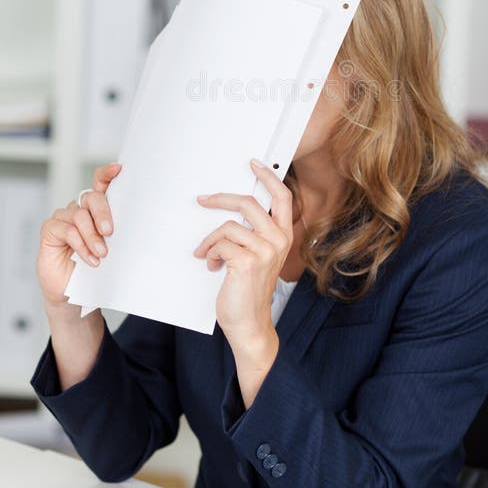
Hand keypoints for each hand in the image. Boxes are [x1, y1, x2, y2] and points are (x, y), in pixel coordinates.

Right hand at [36, 163, 120, 306]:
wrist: (73, 293)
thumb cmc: (94, 268)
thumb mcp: (110, 247)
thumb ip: (114, 232)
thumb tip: (132, 223)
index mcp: (96, 209)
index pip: (100, 184)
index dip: (107, 174)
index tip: (118, 169)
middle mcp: (79, 209)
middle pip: (91, 198)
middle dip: (103, 213)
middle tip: (110, 232)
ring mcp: (64, 218)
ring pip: (80, 216)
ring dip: (92, 236)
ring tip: (101, 254)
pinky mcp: (50, 229)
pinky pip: (67, 230)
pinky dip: (80, 245)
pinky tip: (89, 259)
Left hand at [193, 158, 292, 354]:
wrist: (249, 323)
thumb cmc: (249, 290)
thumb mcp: (260, 258)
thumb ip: (254, 235)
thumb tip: (232, 212)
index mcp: (284, 236)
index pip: (282, 198)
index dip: (269, 177)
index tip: (254, 164)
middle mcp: (278, 241)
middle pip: (249, 203)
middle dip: (222, 199)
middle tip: (204, 199)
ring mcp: (264, 251)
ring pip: (228, 226)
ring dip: (210, 240)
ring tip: (206, 254)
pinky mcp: (247, 261)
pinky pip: (220, 243)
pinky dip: (209, 253)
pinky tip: (211, 266)